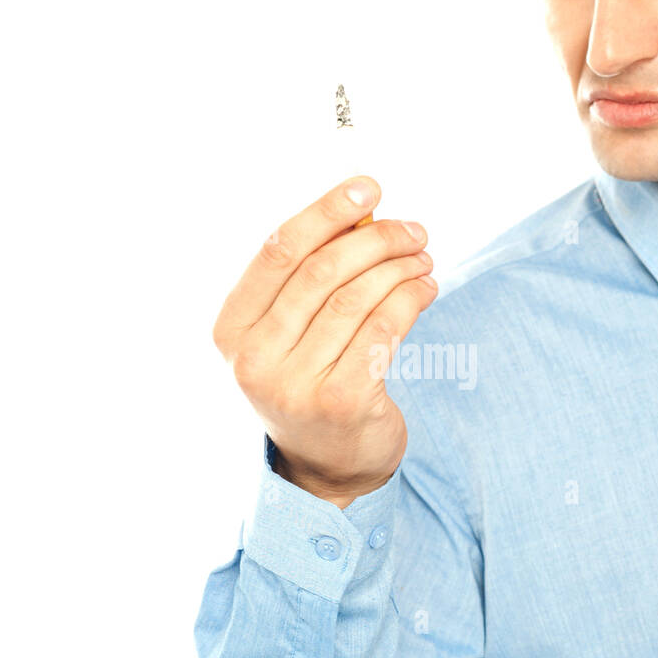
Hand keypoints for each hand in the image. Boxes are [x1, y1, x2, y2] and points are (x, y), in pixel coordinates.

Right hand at [212, 178, 437, 507]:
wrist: (329, 468)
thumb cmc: (311, 383)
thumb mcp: (289, 334)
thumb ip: (308, 280)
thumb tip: (359, 214)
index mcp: (232, 331)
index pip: (277, 253)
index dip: (325, 212)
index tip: (367, 189)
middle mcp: (256, 360)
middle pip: (321, 270)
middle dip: (376, 238)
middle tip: (412, 230)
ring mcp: (296, 385)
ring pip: (357, 297)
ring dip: (399, 267)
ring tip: (423, 257)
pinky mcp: (343, 402)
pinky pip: (384, 329)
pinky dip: (411, 299)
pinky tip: (425, 289)